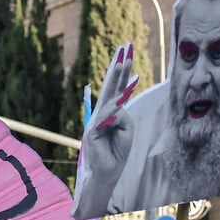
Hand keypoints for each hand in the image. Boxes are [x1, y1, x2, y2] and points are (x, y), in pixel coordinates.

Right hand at [79, 44, 140, 177]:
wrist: (108, 171)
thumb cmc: (118, 151)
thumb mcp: (126, 129)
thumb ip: (123, 115)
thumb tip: (116, 107)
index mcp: (111, 112)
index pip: (117, 88)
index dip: (123, 72)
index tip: (128, 55)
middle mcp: (102, 112)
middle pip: (111, 86)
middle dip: (118, 67)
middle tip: (124, 48)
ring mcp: (96, 120)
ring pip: (108, 97)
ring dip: (116, 79)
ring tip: (123, 64)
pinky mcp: (92, 131)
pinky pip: (105, 117)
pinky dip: (112, 111)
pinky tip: (119, 104)